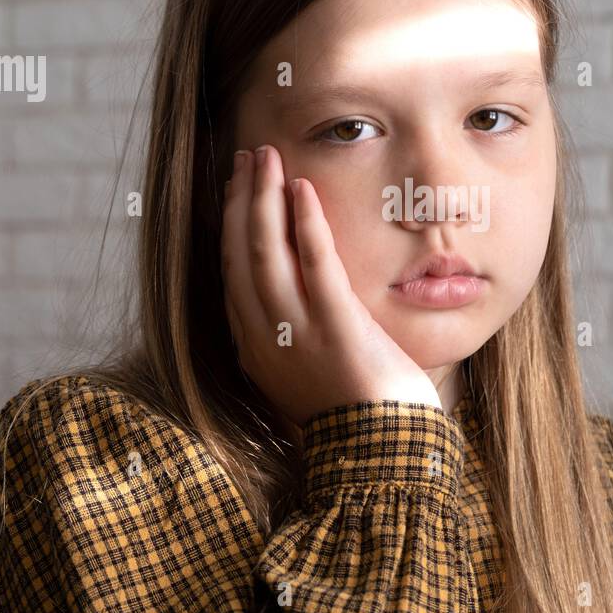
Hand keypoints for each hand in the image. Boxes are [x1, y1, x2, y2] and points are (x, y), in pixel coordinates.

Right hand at [221, 143, 442, 427]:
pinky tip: (302, 187)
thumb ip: (292, 341)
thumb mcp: (308, 377)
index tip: (238, 188)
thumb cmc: (355, 418)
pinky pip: (314, 263)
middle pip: (239, 254)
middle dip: (240, 200)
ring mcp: (297, 333)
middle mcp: (265, 338)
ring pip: (265, 251)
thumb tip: (291, 306)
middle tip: (247, 158)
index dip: (231, 225)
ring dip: (262, 198)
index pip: (232, 273)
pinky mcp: (337, 328)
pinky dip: (304, 221)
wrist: (382, 455)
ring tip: (266, 157)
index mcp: (255, 349)